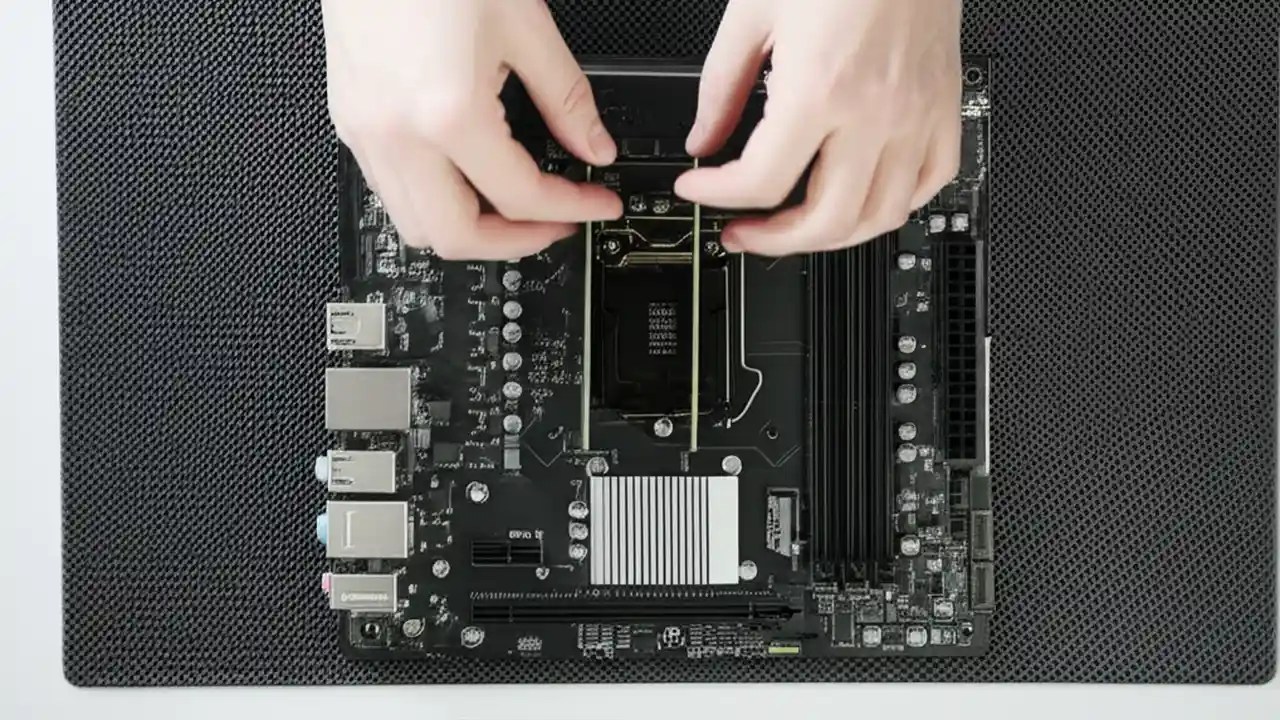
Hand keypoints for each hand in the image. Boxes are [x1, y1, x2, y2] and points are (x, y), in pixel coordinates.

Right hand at [322, 0, 622, 259]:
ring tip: (512, 207)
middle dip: (515, 243)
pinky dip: (434, 202)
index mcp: (446, 112)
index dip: (571, 210)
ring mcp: (364, 131)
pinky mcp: (349, 120)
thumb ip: (567, 99)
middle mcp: (396, 133)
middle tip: (555, 223)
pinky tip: (466, 177)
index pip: (520, 197)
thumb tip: (594, 147)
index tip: (597, 203)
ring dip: (469, 230)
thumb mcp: (524, 25)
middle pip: (456, 238)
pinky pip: (391, 191)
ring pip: (414, 226)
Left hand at [675, 0, 962, 255]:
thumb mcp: (753, 12)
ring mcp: (916, 117)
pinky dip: (893, 206)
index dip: (717, 197)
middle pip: (824, 221)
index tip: (697, 191)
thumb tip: (704, 140)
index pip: (761, 182)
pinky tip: (861, 199)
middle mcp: (875, 113)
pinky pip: (929, 184)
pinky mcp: (943, 109)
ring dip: (830, 237)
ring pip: (879, 218)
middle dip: (771, 240)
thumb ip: (720, 86)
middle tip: (742, 232)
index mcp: (820, 88)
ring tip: (796, 228)